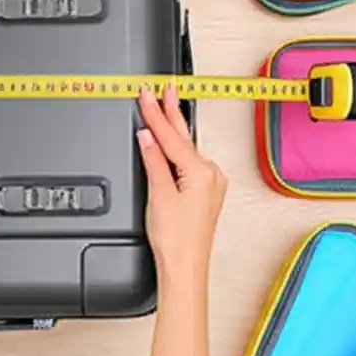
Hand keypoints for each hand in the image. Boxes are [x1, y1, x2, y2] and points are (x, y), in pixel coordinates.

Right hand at [136, 85, 226, 282]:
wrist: (185, 268)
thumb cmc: (176, 240)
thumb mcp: (159, 194)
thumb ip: (154, 161)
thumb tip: (147, 136)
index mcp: (201, 172)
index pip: (171, 136)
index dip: (155, 113)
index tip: (145, 93)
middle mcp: (211, 174)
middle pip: (183, 137)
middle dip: (170, 111)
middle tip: (163, 87)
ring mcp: (210, 183)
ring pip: (186, 148)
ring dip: (174, 128)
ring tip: (165, 104)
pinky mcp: (205, 192)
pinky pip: (189, 161)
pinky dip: (178, 148)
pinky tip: (171, 140)